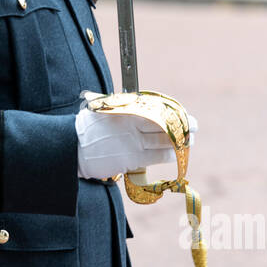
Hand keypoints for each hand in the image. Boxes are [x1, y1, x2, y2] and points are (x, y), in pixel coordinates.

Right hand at [75, 99, 197, 179]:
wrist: (72, 147)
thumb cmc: (87, 128)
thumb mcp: (103, 110)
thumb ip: (122, 109)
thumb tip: (140, 107)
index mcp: (125, 109)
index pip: (156, 108)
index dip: (172, 111)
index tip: (181, 113)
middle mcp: (131, 123)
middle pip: (164, 123)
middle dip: (182, 125)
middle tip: (194, 126)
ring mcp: (131, 141)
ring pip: (163, 140)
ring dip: (180, 141)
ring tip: (190, 141)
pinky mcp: (131, 159)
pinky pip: (156, 157)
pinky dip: (169, 155)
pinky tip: (177, 154)